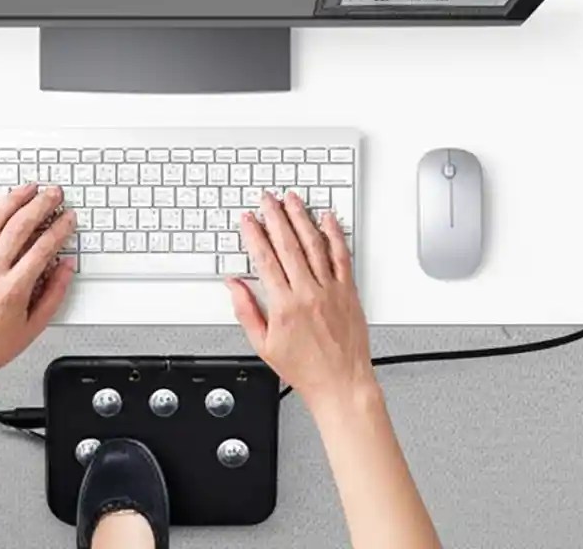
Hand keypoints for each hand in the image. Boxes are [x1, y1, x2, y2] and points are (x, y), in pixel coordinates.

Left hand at [0, 184, 75, 391]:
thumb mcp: (34, 326)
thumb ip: (54, 293)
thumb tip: (66, 267)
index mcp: (12, 290)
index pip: (42, 248)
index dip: (59, 228)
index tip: (68, 218)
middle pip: (19, 227)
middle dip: (40, 205)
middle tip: (53, 194)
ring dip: (12, 200)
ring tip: (27, 188)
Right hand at [227, 191, 374, 411]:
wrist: (341, 384)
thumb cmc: (305, 369)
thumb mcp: (263, 345)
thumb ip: (246, 311)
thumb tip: (234, 285)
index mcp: (284, 306)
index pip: (264, 259)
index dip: (254, 235)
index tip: (248, 219)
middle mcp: (308, 293)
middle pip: (288, 244)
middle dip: (275, 216)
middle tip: (267, 199)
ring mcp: (330, 290)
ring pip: (314, 244)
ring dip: (301, 218)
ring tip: (292, 200)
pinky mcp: (348, 291)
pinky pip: (341, 256)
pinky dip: (334, 235)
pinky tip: (328, 219)